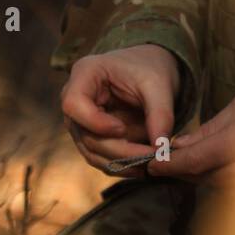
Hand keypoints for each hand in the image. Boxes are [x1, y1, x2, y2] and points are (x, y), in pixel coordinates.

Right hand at [60, 44, 179, 174]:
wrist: (151, 70)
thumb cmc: (151, 68)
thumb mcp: (159, 85)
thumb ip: (160, 114)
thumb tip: (160, 149)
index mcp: (85, 73)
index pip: (74, 104)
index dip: (95, 122)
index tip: (123, 129)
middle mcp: (75, 98)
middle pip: (86, 135)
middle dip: (119, 150)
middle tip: (151, 156)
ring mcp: (80, 120)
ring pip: (92, 152)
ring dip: (122, 162)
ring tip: (151, 163)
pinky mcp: (91, 136)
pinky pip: (101, 157)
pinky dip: (121, 164)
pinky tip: (143, 166)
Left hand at [149, 87, 234, 185]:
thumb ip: (208, 129)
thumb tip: (180, 145)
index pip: (193, 161)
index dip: (170, 164)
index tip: (153, 165)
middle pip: (200, 175)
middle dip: (182, 168)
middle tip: (167, 159)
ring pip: (213, 182)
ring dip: (200, 172)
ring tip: (194, 157)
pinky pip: (230, 184)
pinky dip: (219, 175)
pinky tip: (219, 163)